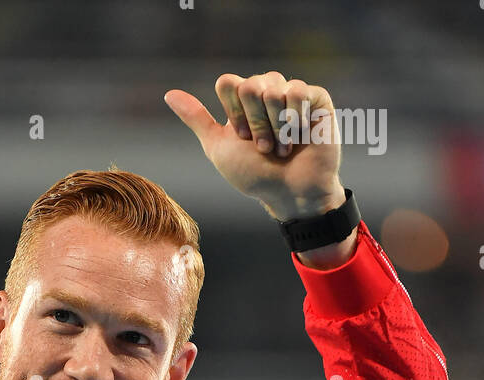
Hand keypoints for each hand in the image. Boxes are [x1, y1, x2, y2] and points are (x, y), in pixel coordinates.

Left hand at [165, 72, 344, 222]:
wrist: (289, 193)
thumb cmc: (254, 175)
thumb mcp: (218, 148)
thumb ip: (196, 118)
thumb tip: (168, 94)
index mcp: (241, 100)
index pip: (228, 83)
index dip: (233, 113)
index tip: (241, 138)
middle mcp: (265, 91)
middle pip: (249, 85)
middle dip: (254, 123)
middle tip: (264, 147)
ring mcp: (290, 92)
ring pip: (274, 87)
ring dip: (275, 126)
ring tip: (282, 147)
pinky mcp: (315, 97)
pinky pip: (299, 90)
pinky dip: (296, 120)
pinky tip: (300, 137)